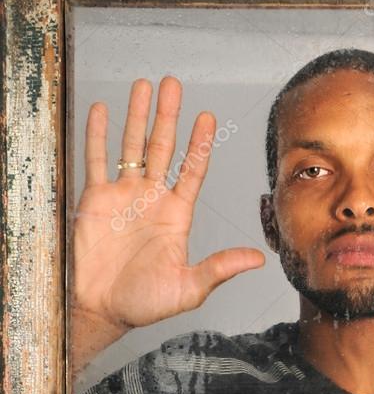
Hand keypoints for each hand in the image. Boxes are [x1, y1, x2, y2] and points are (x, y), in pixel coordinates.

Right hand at [72, 76, 264, 371]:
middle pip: (162, 148)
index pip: (191, 171)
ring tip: (143, 86)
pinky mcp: (95, 200)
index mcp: (176, 216)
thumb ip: (220, 268)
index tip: (207, 117)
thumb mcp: (190, 288)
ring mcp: (123, 196)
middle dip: (168, 116)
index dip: (199, 144)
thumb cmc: (145, 303)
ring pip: (131, 147)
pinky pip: (96, 160)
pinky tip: (103, 110)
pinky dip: (98, 135)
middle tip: (174, 84)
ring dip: (137, 117)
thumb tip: (258, 260)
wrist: (103, 310)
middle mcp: (152, 200)